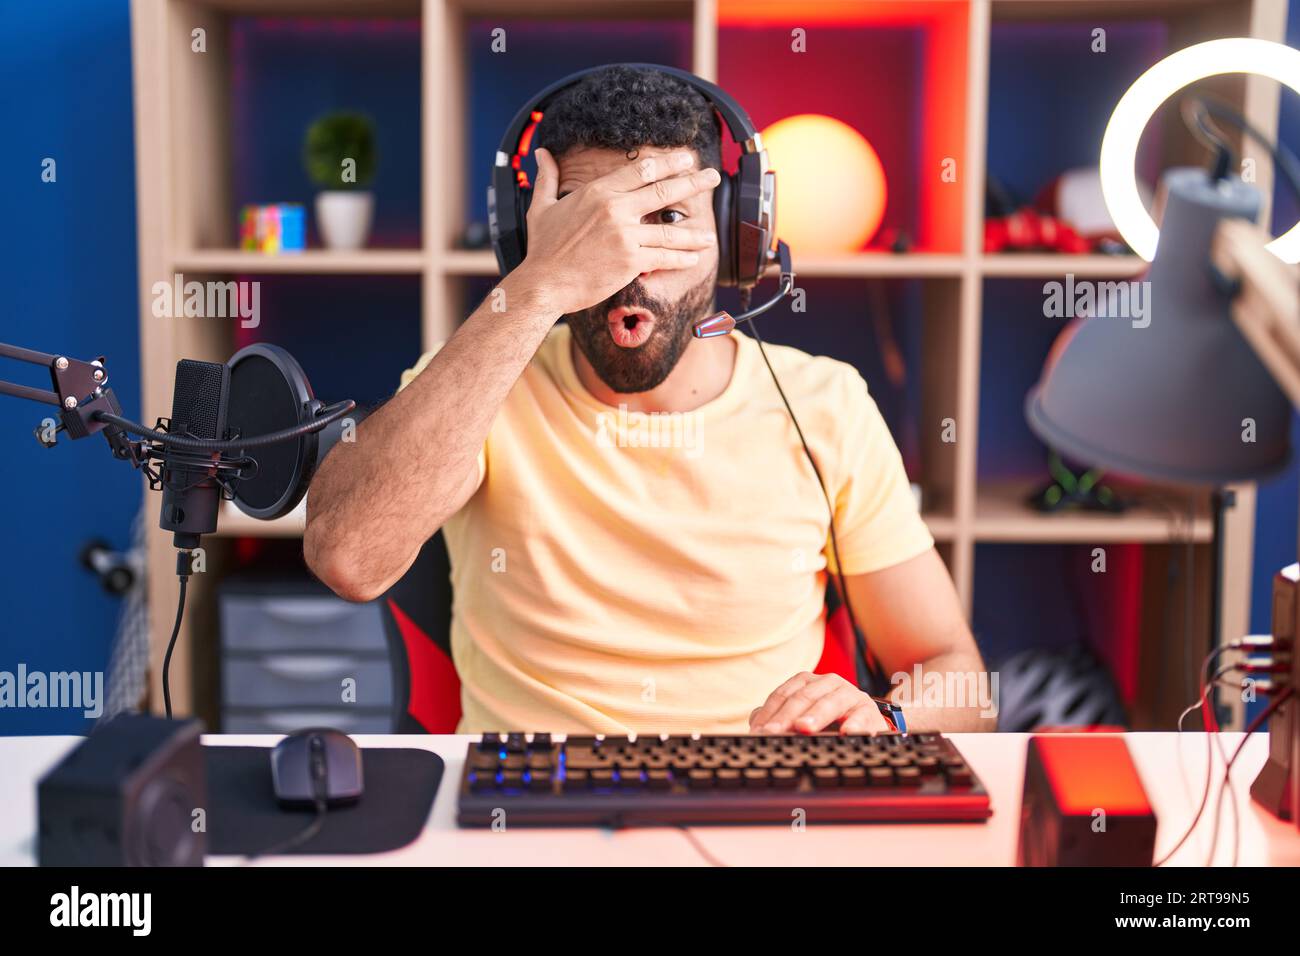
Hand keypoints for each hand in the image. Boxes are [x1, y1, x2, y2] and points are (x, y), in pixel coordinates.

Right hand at [516, 147, 719, 315]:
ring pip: (668, 230)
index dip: (667, 164)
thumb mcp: (541, 206)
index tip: (685, 160)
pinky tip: (694, 258)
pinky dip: (681, 259)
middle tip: (713, 176)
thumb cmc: (542, 248)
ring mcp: (625, 236)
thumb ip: (546, 178)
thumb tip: (541, 153)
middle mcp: (615, 209)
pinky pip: (663, 257)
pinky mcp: (630, 262)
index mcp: (598, 192)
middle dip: (692, 182)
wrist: (544, 283)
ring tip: (710, 234)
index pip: (641, 171)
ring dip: (693, 232)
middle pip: (663, 191)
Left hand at [749, 673, 891, 734]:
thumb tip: (755, 726)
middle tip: (774, 733)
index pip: (783, 695)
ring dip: (816, 716)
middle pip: (803, 698)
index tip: (759, 733)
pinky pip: (861, 716)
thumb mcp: (801, 717)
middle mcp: (828, 683)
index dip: (769, 714)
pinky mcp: (869, 711)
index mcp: (807, 682)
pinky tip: (846, 734)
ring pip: (830, 703)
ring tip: (803, 729)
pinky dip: (855, 725)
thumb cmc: (826, 722)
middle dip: (786, 717)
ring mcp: (850, 694)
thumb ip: (778, 719)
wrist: (864, 724)